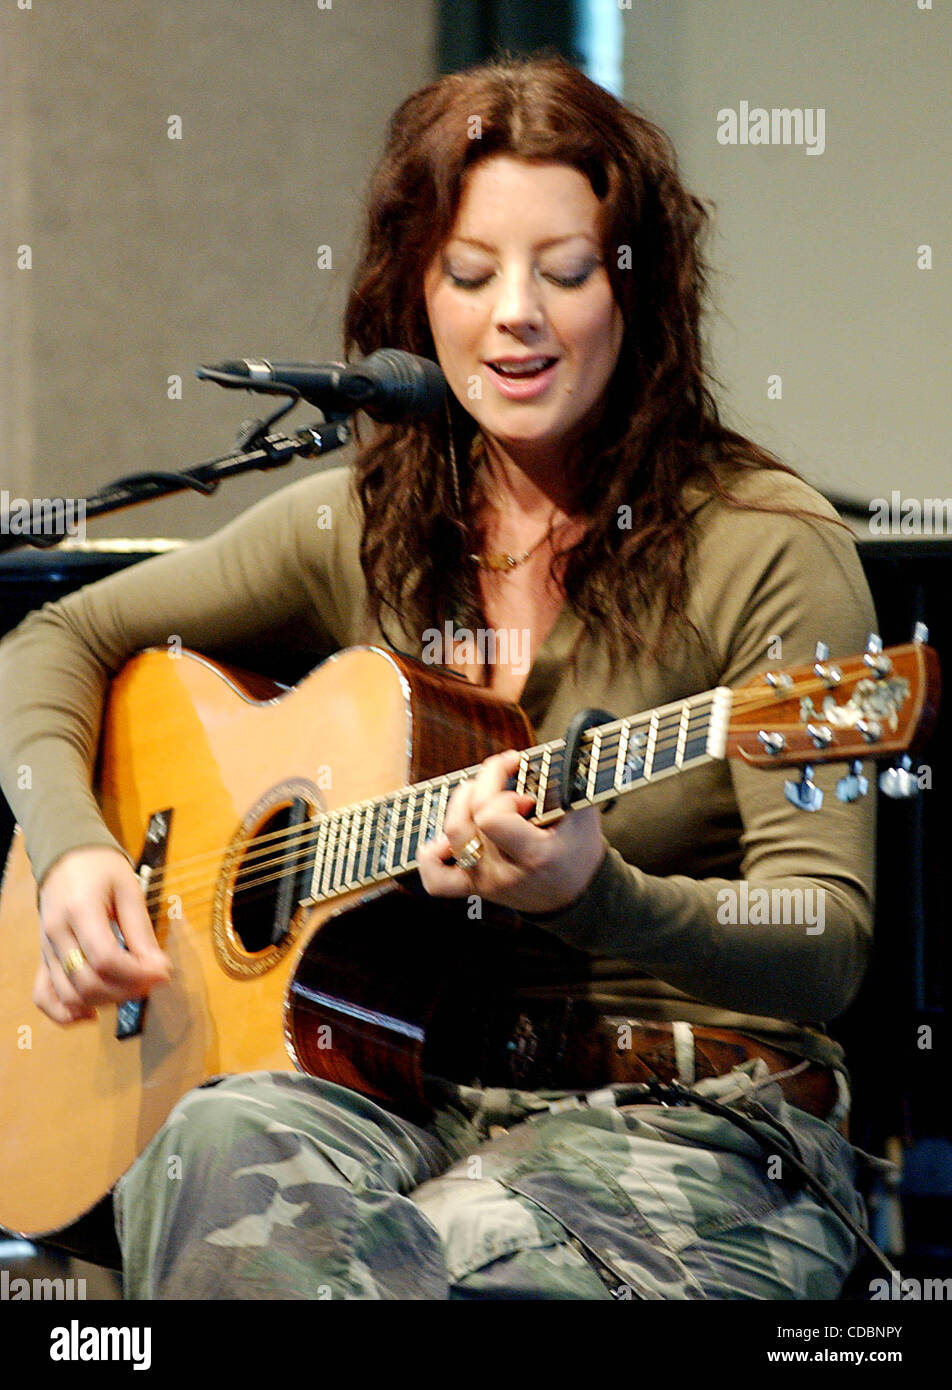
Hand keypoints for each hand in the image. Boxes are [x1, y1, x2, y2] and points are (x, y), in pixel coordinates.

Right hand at [34, 846, 171, 1024]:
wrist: (66, 858)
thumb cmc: (101, 868)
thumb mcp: (129, 890)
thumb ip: (141, 931)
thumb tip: (159, 970)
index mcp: (79, 911)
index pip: (106, 960)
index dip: (138, 974)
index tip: (164, 972)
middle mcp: (56, 935)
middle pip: (88, 983)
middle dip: (126, 990)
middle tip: (152, 979)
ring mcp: (46, 950)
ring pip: (70, 996)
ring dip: (106, 1002)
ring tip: (131, 987)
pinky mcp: (43, 959)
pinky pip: (44, 997)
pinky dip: (66, 1014)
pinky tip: (92, 1013)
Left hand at [416, 749, 606, 914]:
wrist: (577, 897)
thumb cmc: (579, 851)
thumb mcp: (584, 813)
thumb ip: (568, 780)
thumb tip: (558, 746)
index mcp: (533, 855)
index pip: (491, 817)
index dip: (501, 793)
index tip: (524, 793)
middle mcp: (503, 872)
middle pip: (466, 819)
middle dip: (484, 785)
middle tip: (506, 779)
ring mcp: (484, 881)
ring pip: (451, 835)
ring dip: (461, 803)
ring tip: (482, 795)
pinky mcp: (472, 887)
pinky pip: (436, 877)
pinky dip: (433, 853)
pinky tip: (448, 838)